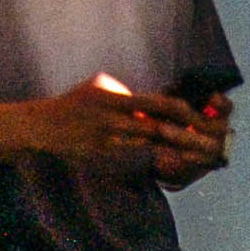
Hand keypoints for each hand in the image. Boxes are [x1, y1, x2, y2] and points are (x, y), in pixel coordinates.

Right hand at [27, 75, 227, 170]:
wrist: (43, 125)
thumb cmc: (74, 102)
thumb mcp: (99, 87)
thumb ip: (125, 94)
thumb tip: (150, 99)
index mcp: (116, 98)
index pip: (156, 104)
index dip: (180, 111)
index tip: (197, 117)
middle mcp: (114, 118)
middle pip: (157, 128)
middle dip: (183, 136)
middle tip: (206, 143)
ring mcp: (109, 139)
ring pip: (147, 145)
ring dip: (170, 150)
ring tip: (195, 155)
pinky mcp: (103, 154)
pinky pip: (132, 155)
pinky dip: (150, 158)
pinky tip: (166, 163)